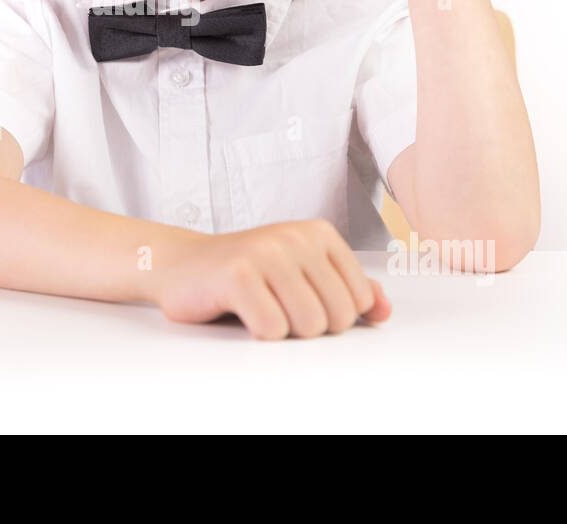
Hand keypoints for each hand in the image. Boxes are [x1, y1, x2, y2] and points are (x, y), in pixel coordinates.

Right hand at [152, 219, 390, 339]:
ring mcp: (266, 252)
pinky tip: (242, 311)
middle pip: (338, 317)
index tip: (301, 300)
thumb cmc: (246, 274)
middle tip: (277, 307)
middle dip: (310, 326)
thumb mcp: (302, 274)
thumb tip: (384, 310)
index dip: (333, 315)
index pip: (360, 300)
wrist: (182, 265)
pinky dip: (259, 332)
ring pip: (309, 325)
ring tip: (262, 308)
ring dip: (284, 330)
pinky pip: (272, 329)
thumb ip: (346, 290)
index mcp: (319, 233)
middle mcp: (295, 236)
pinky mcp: (238, 275)